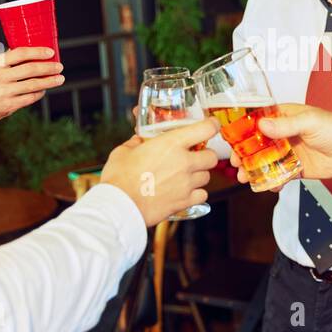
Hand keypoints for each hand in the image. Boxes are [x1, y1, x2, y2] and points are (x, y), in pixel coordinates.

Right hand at [0, 47, 63, 138]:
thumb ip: (6, 61)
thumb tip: (27, 49)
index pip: (20, 53)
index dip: (37, 51)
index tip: (50, 52)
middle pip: (30, 69)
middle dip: (48, 67)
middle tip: (60, 66)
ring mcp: (4, 92)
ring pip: (33, 85)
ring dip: (49, 81)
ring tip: (60, 79)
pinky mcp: (8, 106)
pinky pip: (30, 98)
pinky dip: (39, 93)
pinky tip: (44, 90)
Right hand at [100, 118, 218, 224]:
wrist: (119, 206)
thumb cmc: (119, 178)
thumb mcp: (124, 151)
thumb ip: (135, 143)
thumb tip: (138, 140)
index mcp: (171, 144)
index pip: (206, 129)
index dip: (211, 125)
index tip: (210, 125)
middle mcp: (184, 162)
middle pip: (212, 156)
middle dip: (205, 155)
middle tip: (195, 156)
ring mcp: (187, 183)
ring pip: (207, 176)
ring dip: (199, 174)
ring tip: (186, 176)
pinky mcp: (185, 201)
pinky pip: (202, 195)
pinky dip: (197, 193)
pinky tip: (185, 192)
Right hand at [226, 103, 331, 186]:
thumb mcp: (310, 121)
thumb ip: (286, 125)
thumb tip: (263, 126)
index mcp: (284, 117)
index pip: (258, 122)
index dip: (243, 131)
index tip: (232, 140)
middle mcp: (283, 134)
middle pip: (257, 144)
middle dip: (245, 154)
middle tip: (237, 163)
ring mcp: (289, 152)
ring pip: (265, 161)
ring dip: (254, 169)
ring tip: (245, 178)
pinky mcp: (296, 168)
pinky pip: (279, 175)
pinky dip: (271, 181)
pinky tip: (267, 186)